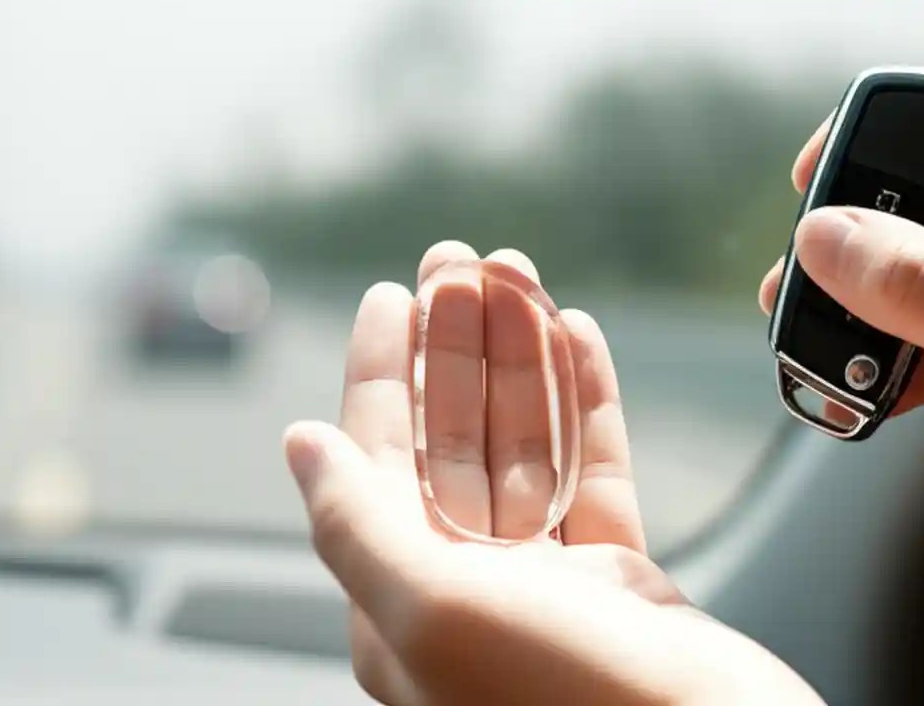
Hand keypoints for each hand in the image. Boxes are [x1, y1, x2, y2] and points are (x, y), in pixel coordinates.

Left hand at [284, 242, 823, 704]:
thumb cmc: (569, 701)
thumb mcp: (433, 611)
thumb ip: (358, 524)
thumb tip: (301, 444)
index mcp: (408, 605)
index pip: (378, 462)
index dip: (381, 372)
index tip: (389, 296)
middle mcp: (472, 592)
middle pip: (454, 441)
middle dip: (456, 346)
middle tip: (461, 261)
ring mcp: (550, 587)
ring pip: (526, 446)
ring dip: (520, 357)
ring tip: (518, 276)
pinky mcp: (622, 583)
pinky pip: (595, 472)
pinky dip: (587, 403)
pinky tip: (578, 339)